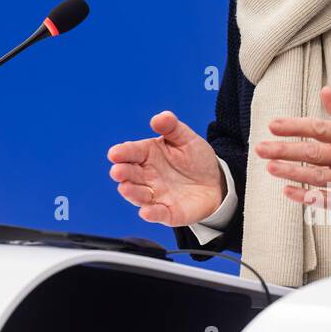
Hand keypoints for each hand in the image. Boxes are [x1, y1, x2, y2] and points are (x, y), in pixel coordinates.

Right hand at [107, 112, 223, 226]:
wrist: (215, 182)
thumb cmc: (195, 158)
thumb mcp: (186, 138)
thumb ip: (172, 127)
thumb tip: (159, 117)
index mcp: (148, 155)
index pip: (131, 152)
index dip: (122, 153)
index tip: (114, 153)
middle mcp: (147, 176)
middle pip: (130, 174)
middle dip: (121, 173)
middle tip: (117, 171)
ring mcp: (156, 195)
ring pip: (139, 195)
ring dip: (131, 193)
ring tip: (125, 188)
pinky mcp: (168, 212)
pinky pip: (158, 214)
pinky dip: (151, 214)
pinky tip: (146, 212)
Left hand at [255, 85, 330, 231]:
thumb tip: (325, 89)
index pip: (321, 129)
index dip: (296, 126)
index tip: (272, 126)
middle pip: (316, 153)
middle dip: (286, 149)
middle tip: (260, 147)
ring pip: (319, 176)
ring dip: (292, 172)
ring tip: (269, 167)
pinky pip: (327, 200)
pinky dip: (307, 197)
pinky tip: (287, 192)